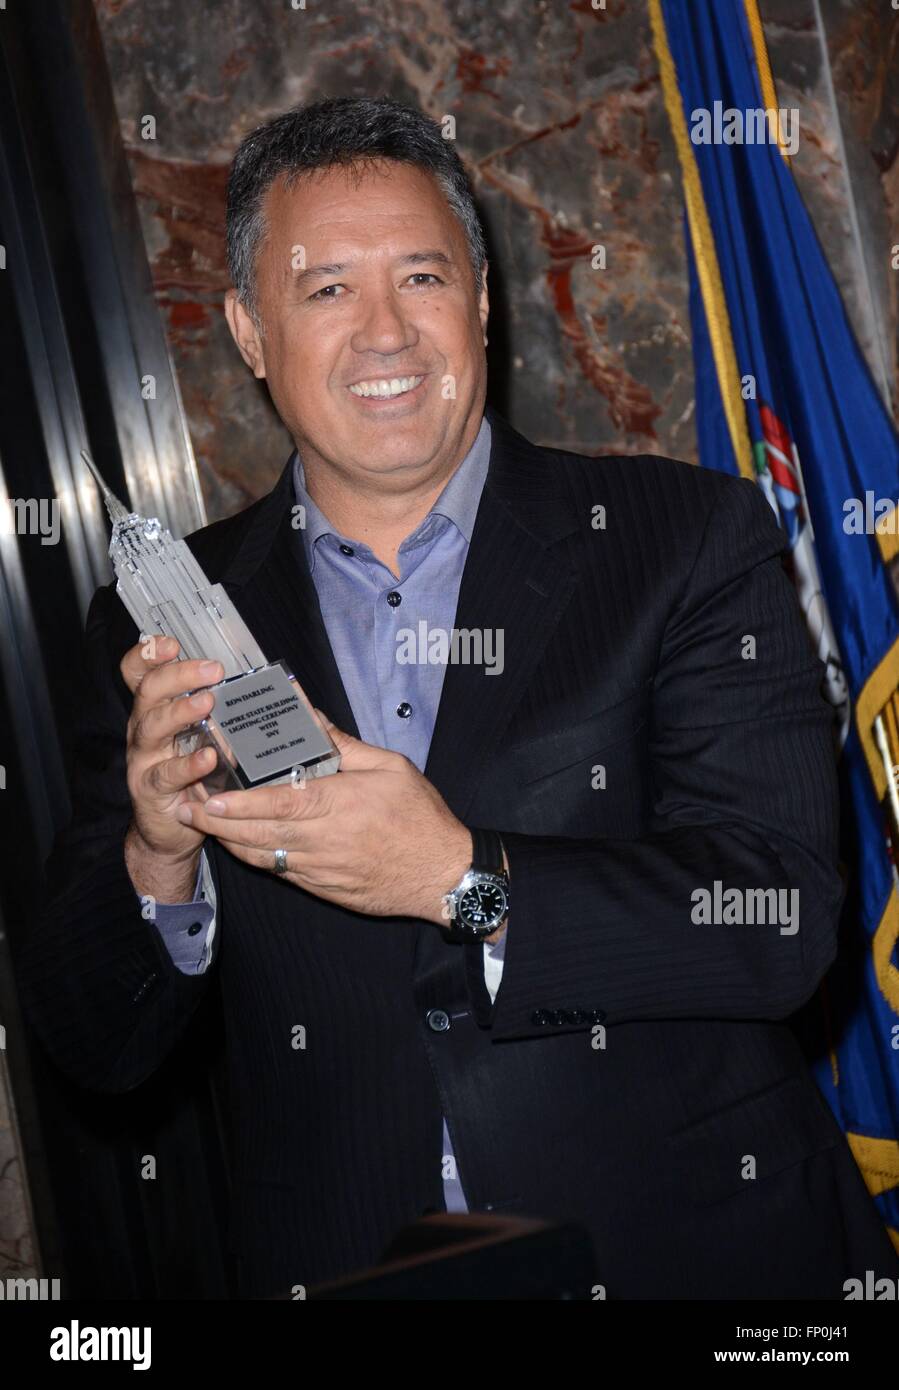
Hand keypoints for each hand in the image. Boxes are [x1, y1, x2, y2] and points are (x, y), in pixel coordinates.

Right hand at [119, 634, 223, 898]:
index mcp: (154, 710)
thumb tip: (256, 679)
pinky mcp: (150, 790)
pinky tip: (209, 758)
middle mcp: (144, 729)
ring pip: (152, 727)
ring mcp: (143, 759)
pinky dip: (187, 765)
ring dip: (180, 712)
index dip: (149, 654)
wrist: (168, 828)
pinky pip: (166, 775)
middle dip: (179, 675)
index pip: (139, 673)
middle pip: (148, 692)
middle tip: (213, 669)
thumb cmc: (190, 774)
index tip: (172, 643)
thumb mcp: (197, 736)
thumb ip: (214, 709)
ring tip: (207, 702)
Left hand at [175, 714, 473, 922]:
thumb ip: (343, 744)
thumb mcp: (390, 768)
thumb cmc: (420, 817)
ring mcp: (320, 869)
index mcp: (340, 805)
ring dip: (227, 841)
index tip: (210, 795)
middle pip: (258, 834)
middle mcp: (324, 840)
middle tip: (186, 805)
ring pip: (261, 856)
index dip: (240, 803)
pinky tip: (237, 843)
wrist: (442, 876)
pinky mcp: (321, 887)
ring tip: (200, 821)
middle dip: (218, 822)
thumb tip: (308, 713)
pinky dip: (252, 857)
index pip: (279, 804)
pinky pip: (277, 872)